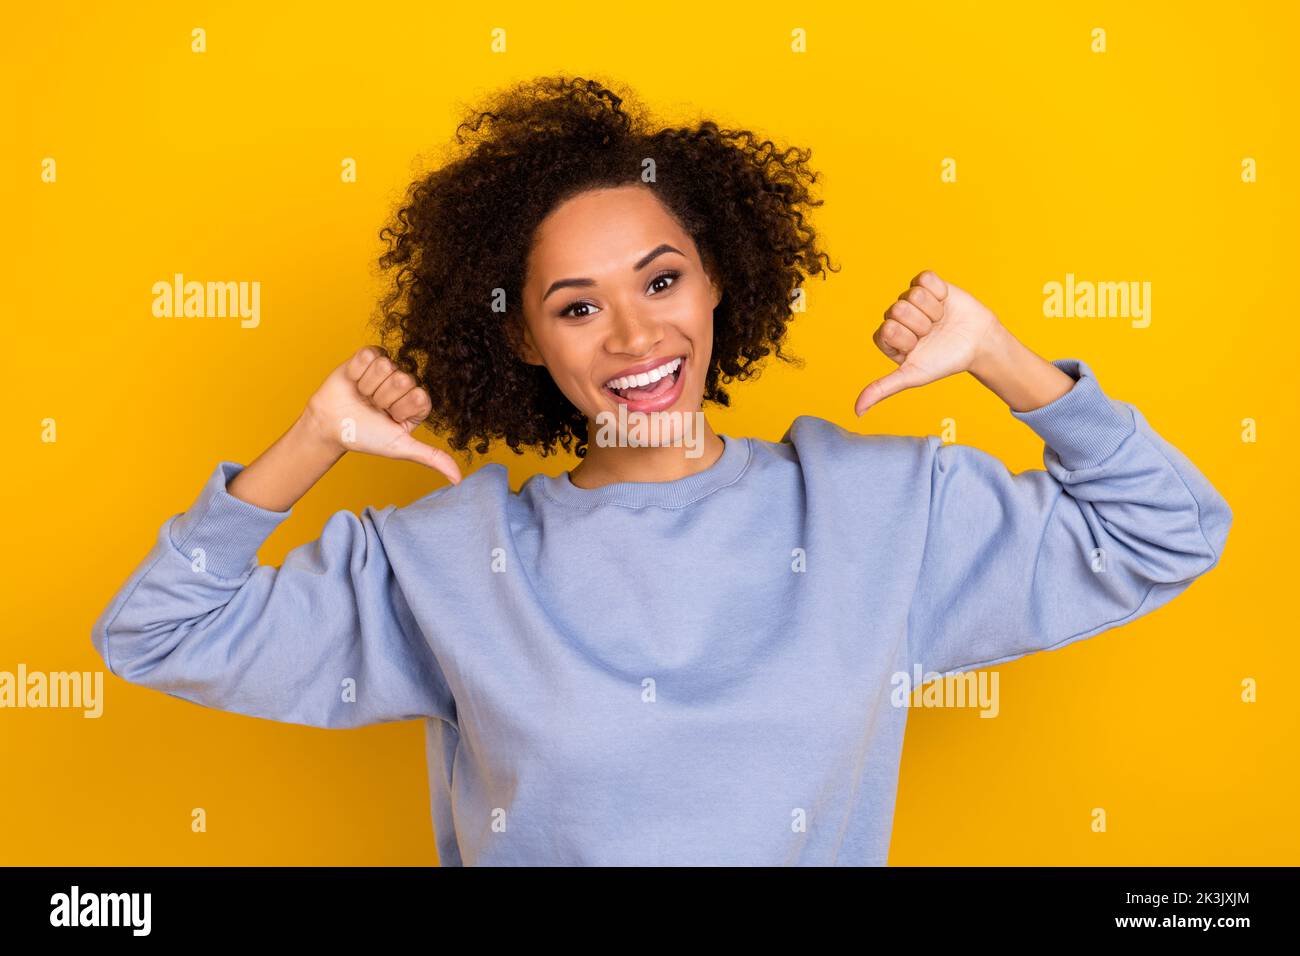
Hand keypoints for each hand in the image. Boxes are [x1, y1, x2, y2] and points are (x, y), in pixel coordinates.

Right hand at [302, 346, 461, 484]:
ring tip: (363, 395)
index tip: (389, 418)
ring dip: (368, 385)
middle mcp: (406, 382)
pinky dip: (356, 372)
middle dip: (382, 398)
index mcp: (417, 402)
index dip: (400, 409)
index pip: (419, 396)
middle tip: (373, 407)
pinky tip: (354, 382)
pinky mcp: (369, 355)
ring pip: (385, 365)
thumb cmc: (366, 436)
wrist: (330, 426)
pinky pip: (368, 355)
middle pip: (403, 379)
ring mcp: (388, 367)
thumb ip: (431, 457)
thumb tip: (457, 479)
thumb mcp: (400, 448)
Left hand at [854, 271, 1003, 415]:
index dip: (908, 338)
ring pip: (913, 294)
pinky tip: (944, 302)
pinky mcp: (927, 284)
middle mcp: (896, 317)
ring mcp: (911, 299)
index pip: (887, 328)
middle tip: (932, 333)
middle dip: (922, 324)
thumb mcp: (912, 376)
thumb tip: (857, 411)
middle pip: (898, 309)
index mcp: (887, 337)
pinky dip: (939, 291)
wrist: (978, 344)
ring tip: (940, 320)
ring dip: (933, 309)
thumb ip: (882, 389)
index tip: (918, 347)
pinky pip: (925, 278)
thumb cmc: (943, 361)